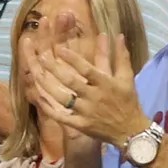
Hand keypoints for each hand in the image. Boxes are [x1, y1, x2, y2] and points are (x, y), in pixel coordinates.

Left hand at [29, 31, 148, 146]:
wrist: (131, 131)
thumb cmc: (128, 101)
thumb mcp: (126, 78)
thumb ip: (121, 56)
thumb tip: (119, 35)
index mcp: (105, 84)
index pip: (87, 69)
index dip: (73, 59)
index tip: (59, 48)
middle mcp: (94, 97)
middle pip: (71, 82)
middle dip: (55, 69)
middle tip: (42, 57)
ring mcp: (86, 112)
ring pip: (63, 99)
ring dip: (48, 86)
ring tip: (36, 74)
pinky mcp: (80, 125)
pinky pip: (61, 117)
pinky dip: (48, 109)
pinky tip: (38, 98)